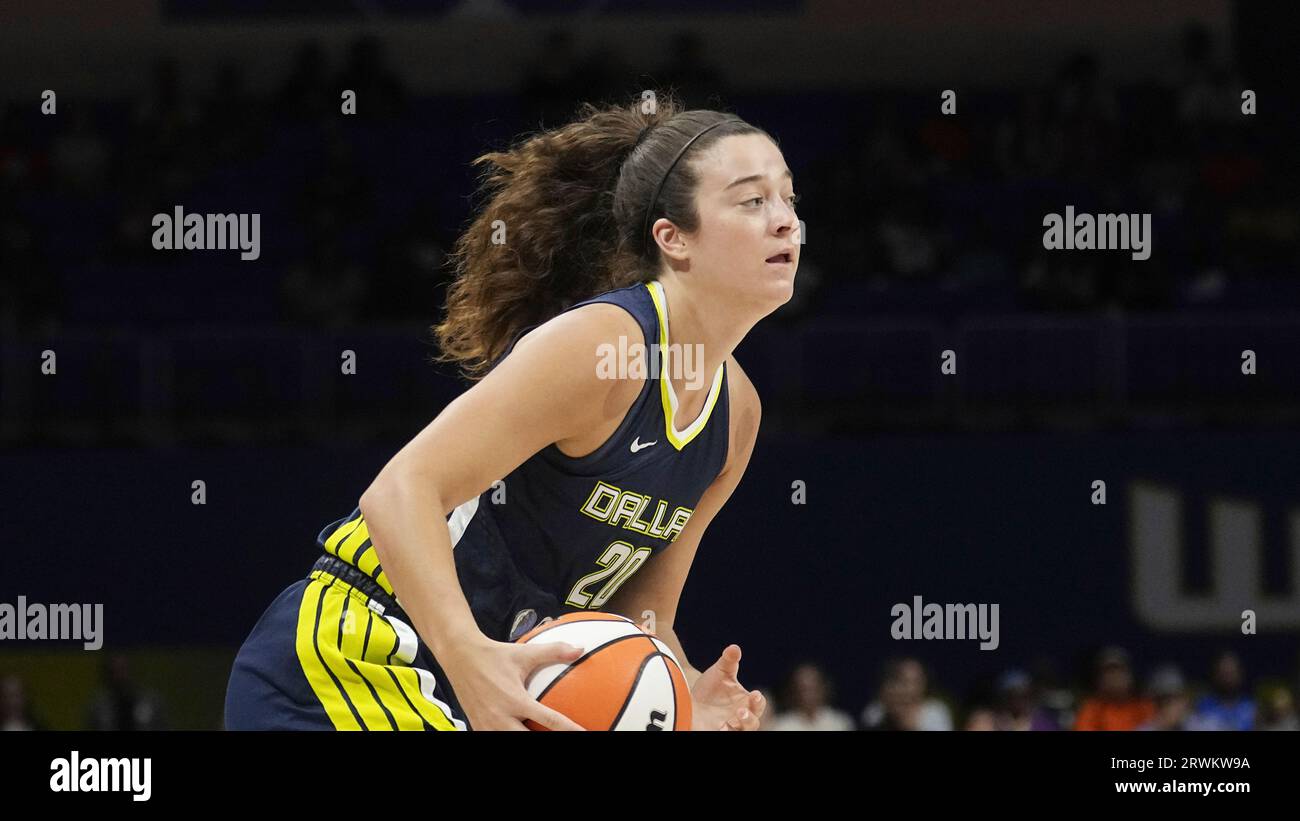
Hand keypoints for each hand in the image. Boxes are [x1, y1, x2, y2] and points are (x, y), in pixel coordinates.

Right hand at [439, 635, 586, 730]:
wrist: (460, 657)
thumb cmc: (495, 655)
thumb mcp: (525, 653)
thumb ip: (554, 651)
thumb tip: (580, 649)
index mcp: (516, 699)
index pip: (549, 720)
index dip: (569, 729)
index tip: (584, 733)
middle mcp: (501, 716)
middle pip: (526, 739)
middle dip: (545, 740)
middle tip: (562, 738)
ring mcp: (487, 725)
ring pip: (510, 741)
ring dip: (525, 739)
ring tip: (538, 735)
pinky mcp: (477, 727)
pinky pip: (494, 739)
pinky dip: (506, 737)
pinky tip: (516, 732)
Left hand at [690, 644, 765, 730]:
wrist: (690, 701)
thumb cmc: (710, 689)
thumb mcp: (720, 672)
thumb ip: (729, 660)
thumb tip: (734, 647)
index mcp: (746, 702)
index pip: (758, 703)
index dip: (758, 701)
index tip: (754, 694)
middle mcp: (741, 718)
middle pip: (753, 723)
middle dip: (749, 717)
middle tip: (741, 711)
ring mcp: (730, 728)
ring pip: (743, 732)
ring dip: (740, 727)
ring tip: (729, 721)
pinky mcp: (717, 733)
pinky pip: (726, 736)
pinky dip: (726, 732)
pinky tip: (719, 727)